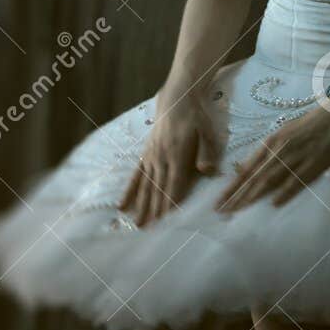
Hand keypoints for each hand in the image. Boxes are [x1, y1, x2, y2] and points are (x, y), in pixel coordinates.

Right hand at [119, 91, 220, 227]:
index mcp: (177, 154)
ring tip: (136, 224)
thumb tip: (207, 172)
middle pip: (157, 190)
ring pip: (145, 186)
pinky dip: (129, 192)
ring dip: (141, 206)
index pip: (174, 184)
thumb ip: (207, 152)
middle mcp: (161, 158)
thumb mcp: (207, 130)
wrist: (177, 97)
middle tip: (149, 232)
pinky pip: (136, 176)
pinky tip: (123, 205)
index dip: (170, 204)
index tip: (166, 222)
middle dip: (154, 212)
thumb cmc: (196, 115)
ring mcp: (150, 157)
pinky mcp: (145, 154)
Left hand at [214, 104, 329, 213]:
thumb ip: (268, 151)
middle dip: (235, 196)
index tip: (218, 200)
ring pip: (269, 181)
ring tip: (237, 212)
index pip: (247, 169)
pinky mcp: (314, 163)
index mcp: (271, 142)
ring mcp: (296, 157)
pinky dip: (284, 193)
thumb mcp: (285, 133)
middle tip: (220, 212)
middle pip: (253, 177)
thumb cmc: (312, 123)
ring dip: (252, 198)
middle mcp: (279, 150)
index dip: (231, 186)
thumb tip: (248, 167)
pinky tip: (272, 205)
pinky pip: (296, 181)